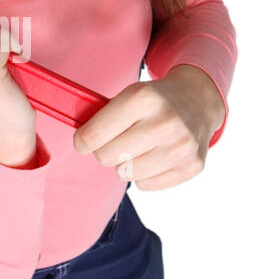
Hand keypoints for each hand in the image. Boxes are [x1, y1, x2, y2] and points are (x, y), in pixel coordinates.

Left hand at [72, 65, 225, 190]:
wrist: (198, 100)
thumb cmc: (155, 99)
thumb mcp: (129, 94)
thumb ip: (101, 117)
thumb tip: (81, 144)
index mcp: (143, 98)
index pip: (93, 136)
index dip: (83, 141)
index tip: (85, 140)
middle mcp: (165, 122)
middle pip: (106, 157)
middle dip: (106, 150)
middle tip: (118, 139)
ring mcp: (181, 146)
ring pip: (125, 174)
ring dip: (126, 163)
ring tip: (140, 146)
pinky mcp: (192, 166)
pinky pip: (145, 185)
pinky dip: (145, 174)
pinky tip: (156, 154)